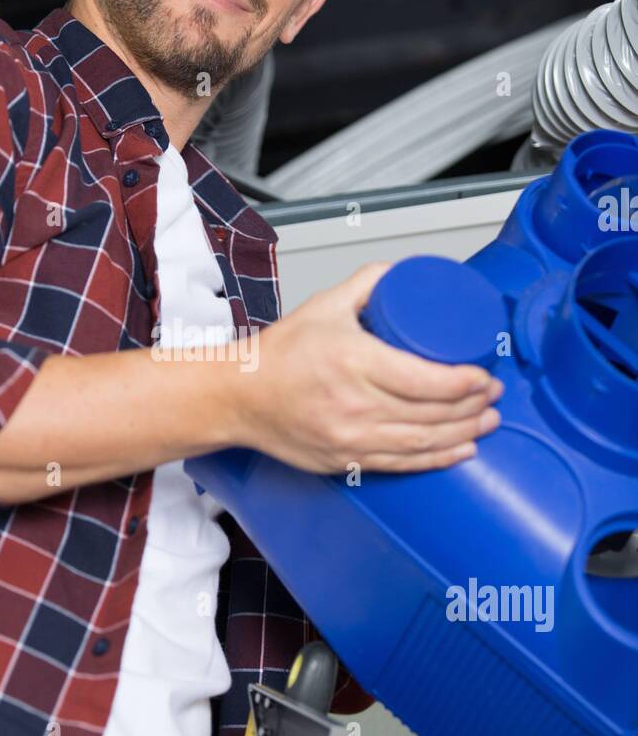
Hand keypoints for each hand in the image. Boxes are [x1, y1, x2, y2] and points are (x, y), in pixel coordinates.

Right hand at [237, 261, 503, 473]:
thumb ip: (369, 282)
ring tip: (488, 420)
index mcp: (354, 362)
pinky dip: (438, 459)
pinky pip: (403, 464)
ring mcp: (351, 437)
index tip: (484, 374)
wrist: (241, 397)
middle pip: (432, 413)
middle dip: (474, 406)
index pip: (426, 380)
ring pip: (423, 442)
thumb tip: (407, 272)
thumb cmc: (280, 354)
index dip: (466, 382)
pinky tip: (461, 449)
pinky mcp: (346, 459)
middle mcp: (355, 405)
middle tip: (493, 393)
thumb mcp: (325, 305)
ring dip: (465, 433)